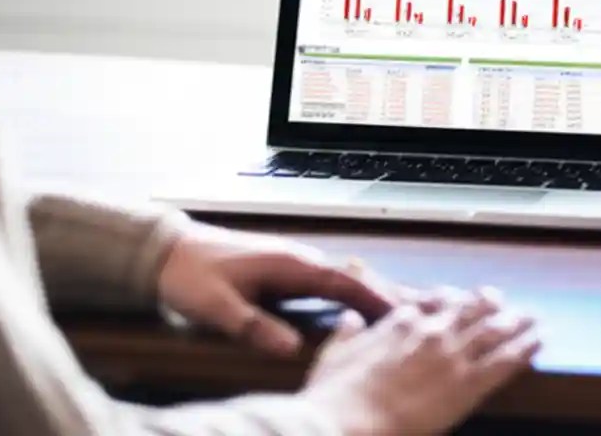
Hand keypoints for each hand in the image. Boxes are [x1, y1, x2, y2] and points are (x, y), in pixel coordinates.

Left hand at [157, 222, 406, 355]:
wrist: (168, 250)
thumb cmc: (190, 275)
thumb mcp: (216, 307)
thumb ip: (254, 327)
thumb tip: (292, 349)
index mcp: (290, 265)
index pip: (346, 281)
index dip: (378, 298)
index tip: (408, 313)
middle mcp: (300, 260)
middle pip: (358, 277)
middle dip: (393, 293)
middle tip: (431, 308)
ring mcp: (296, 264)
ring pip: (349, 279)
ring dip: (379, 293)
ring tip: (414, 310)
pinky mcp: (289, 271)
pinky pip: (335, 283)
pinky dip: (359, 294)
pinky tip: (370, 308)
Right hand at [303, 290, 540, 435]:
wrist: (346, 423)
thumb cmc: (334, 396)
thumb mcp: (333, 356)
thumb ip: (347, 334)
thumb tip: (351, 318)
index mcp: (399, 324)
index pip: (432, 304)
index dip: (449, 302)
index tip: (457, 301)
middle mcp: (431, 332)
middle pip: (469, 309)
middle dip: (489, 304)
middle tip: (502, 302)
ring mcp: (452, 357)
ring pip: (494, 330)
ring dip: (516, 322)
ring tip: (532, 318)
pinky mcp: (468, 385)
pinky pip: (505, 361)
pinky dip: (525, 348)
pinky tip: (539, 342)